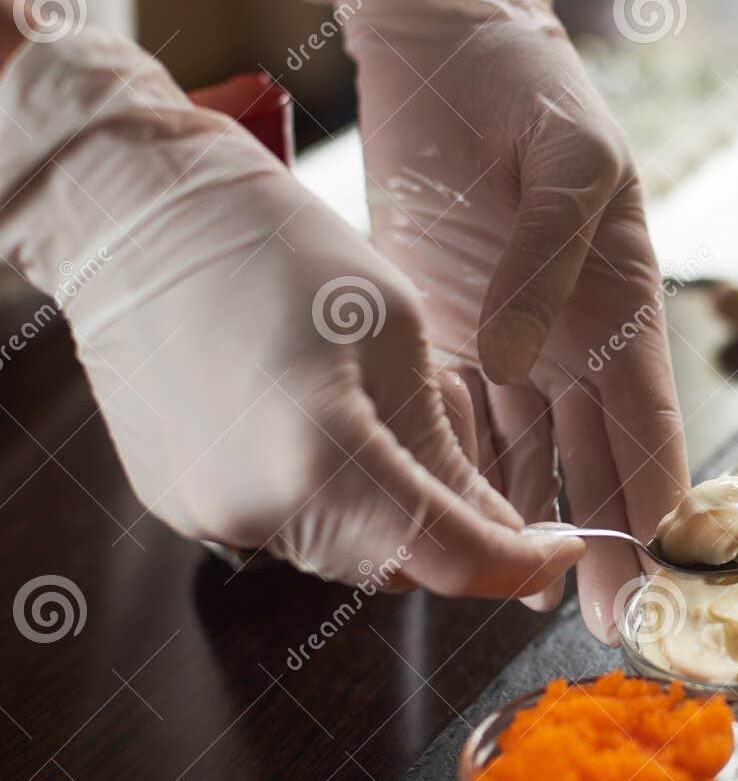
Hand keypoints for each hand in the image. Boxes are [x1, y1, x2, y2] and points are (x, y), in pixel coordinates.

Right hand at [0, 26, 584, 595]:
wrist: (133, 213)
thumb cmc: (277, 246)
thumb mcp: (396, 335)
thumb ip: (447, 449)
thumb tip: (499, 529)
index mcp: (324, 461)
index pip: (452, 560)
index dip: (521, 563)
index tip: (562, 548)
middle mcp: (259, 511)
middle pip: (399, 567)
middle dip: (461, 538)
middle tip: (499, 488)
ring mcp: (210, 515)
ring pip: (346, 554)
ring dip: (397, 520)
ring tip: (408, 435)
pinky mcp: (181, 503)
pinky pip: (289, 527)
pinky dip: (334, 501)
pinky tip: (337, 432)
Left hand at [293, 0, 688, 640]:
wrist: (442, 47)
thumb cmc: (531, 86)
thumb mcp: (573, 156)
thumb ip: (554, 255)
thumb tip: (522, 354)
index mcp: (624, 310)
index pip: (651, 426)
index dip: (662, 503)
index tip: (667, 572)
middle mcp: (569, 345)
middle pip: (592, 464)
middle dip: (603, 547)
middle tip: (614, 623)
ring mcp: (504, 346)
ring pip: (525, 459)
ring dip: (532, 531)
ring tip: (536, 601)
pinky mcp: (438, 333)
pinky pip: (454, 419)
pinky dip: (462, 474)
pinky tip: (464, 528)